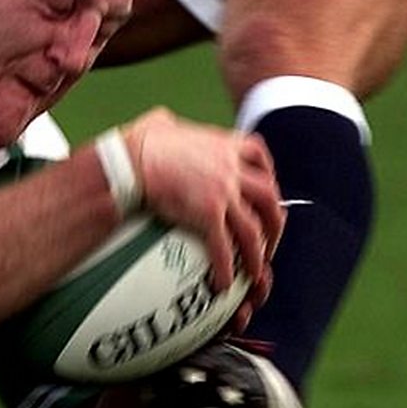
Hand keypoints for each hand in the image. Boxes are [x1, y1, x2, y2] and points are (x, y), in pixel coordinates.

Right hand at [122, 108, 284, 303]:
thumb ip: (171, 125)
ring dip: (258, 254)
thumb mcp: (160, 123)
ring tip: (254, 274)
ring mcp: (223, 191)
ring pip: (254, 228)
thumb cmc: (137, 142)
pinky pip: (225, 247)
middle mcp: (231, 167)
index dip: (266, 174)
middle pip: (269, 196)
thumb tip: (161, 123)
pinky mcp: (208, 212)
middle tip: (269, 240)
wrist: (131, 159)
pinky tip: (223, 284)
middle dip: (275, 221)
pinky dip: (228, 268)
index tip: (264, 189)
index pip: (258, 155)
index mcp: (223, 144)